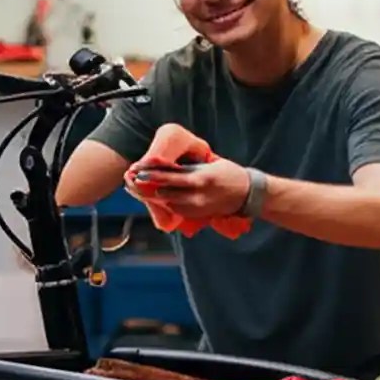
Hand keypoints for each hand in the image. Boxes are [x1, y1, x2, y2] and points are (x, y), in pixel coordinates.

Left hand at [129, 159, 251, 218]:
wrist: (247, 193)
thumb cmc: (228, 174)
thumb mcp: (209, 165)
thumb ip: (188, 168)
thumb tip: (165, 166)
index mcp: (201, 177)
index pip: (171, 176)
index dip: (153, 174)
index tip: (138, 170)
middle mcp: (198, 194)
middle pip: (166, 192)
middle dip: (148, 187)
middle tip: (133, 180)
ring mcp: (197, 207)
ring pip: (169, 203)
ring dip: (155, 196)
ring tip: (139, 189)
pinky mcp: (198, 214)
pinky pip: (177, 210)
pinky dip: (167, 204)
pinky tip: (157, 198)